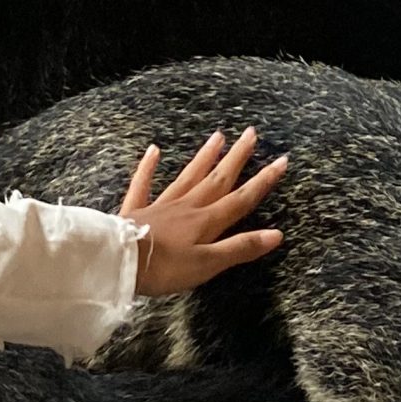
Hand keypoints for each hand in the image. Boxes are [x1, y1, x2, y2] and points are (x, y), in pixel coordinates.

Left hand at [121, 129, 287, 296]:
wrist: (119, 262)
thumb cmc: (165, 268)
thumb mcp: (208, 264)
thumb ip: (240, 247)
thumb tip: (276, 234)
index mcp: (207, 221)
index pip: (241, 198)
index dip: (263, 181)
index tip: (281, 160)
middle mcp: (188, 207)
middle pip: (217, 179)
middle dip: (237, 157)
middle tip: (251, 133)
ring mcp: (162, 205)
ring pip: (188, 176)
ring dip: (205, 157)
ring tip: (218, 136)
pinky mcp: (137, 210)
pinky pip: (144, 184)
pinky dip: (149, 167)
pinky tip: (154, 150)